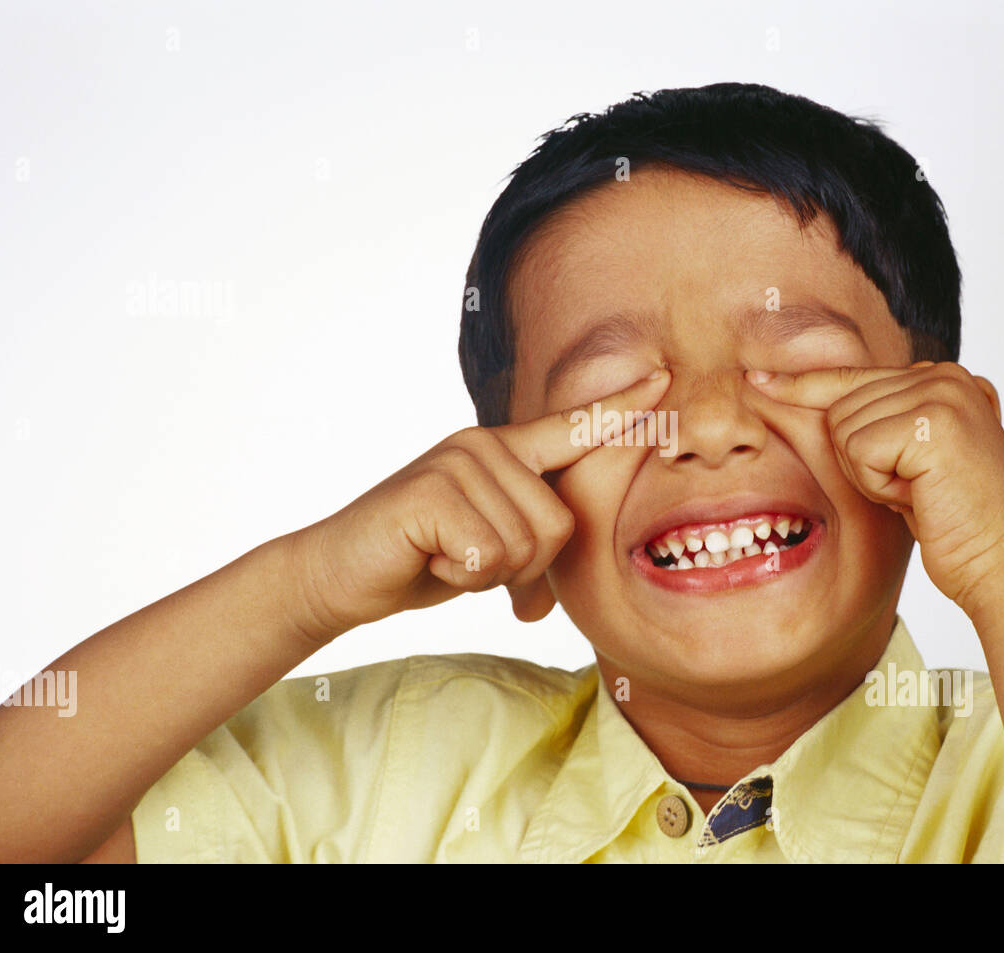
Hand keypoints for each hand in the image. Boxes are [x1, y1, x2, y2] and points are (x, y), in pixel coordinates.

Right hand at [286, 370, 670, 642]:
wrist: (339, 573)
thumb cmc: (417, 560)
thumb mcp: (484, 552)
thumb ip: (522, 554)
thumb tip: (547, 604)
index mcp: (504, 453)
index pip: (573, 427)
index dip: (622, 408)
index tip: (664, 379)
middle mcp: (485, 446)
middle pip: (559, 527)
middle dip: (520, 566)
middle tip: (466, 558)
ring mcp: (457, 463)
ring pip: (525, 546)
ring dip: (486, 573)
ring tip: (443, 555)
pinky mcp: (431, 491)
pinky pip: (488, 558)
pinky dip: (460, 577)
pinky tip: (428, 559)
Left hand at [746, 361, 1003, 615]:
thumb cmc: (958, 526)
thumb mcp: (907, 465)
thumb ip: (875, 425)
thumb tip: (794, 397)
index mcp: (944, 380)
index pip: (853, 377)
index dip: (802, 385)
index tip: (755, 379)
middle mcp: (947, 376)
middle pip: (839, 405)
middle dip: (860, 461)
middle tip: (914, 490)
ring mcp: (942, 394)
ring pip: (843, 428)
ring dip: (871, 476)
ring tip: (921, 493)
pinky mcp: (933, 422)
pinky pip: (858, 450)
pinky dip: (879, 485)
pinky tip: (921, 497)